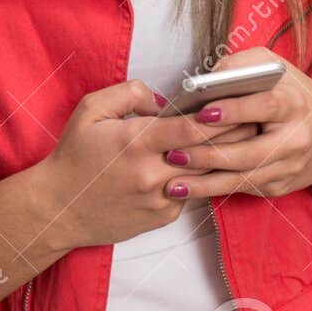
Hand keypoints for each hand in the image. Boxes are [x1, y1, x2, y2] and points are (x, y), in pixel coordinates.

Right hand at [32, 79, 235, 248]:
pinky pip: (189, 194)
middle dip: (234, 135)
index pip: (193, 127)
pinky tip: (195, 168)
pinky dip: (195, 180)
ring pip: (205, 176)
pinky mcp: (162, 217)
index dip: (221, 115)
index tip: (239, 104)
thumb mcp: (90, 110)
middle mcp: (153, 173)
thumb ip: (130, 93)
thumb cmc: (73, 157)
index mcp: (137, 141)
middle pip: (209, 153)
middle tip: (253, 121)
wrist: (58, 209)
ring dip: (222, 160)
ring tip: (239, 142)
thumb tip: (162, 99)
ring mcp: (160, 199)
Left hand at [159, 49, 311, 199]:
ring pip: (243, 179)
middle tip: (172, 153)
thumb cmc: (292, 94)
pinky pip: (244, 189)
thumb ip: (242, 65)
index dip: (234, 111)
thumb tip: (207, 77)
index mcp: (294, 104)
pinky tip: (188, 189)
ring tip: (172, 182)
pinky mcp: (280, 186)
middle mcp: (296, 139)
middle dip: (208, 155)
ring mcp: (289, 168)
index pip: (264, 107)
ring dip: (205, 183)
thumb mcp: (274, 69)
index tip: (203, 113)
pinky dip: (214, 190)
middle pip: (249, 153)